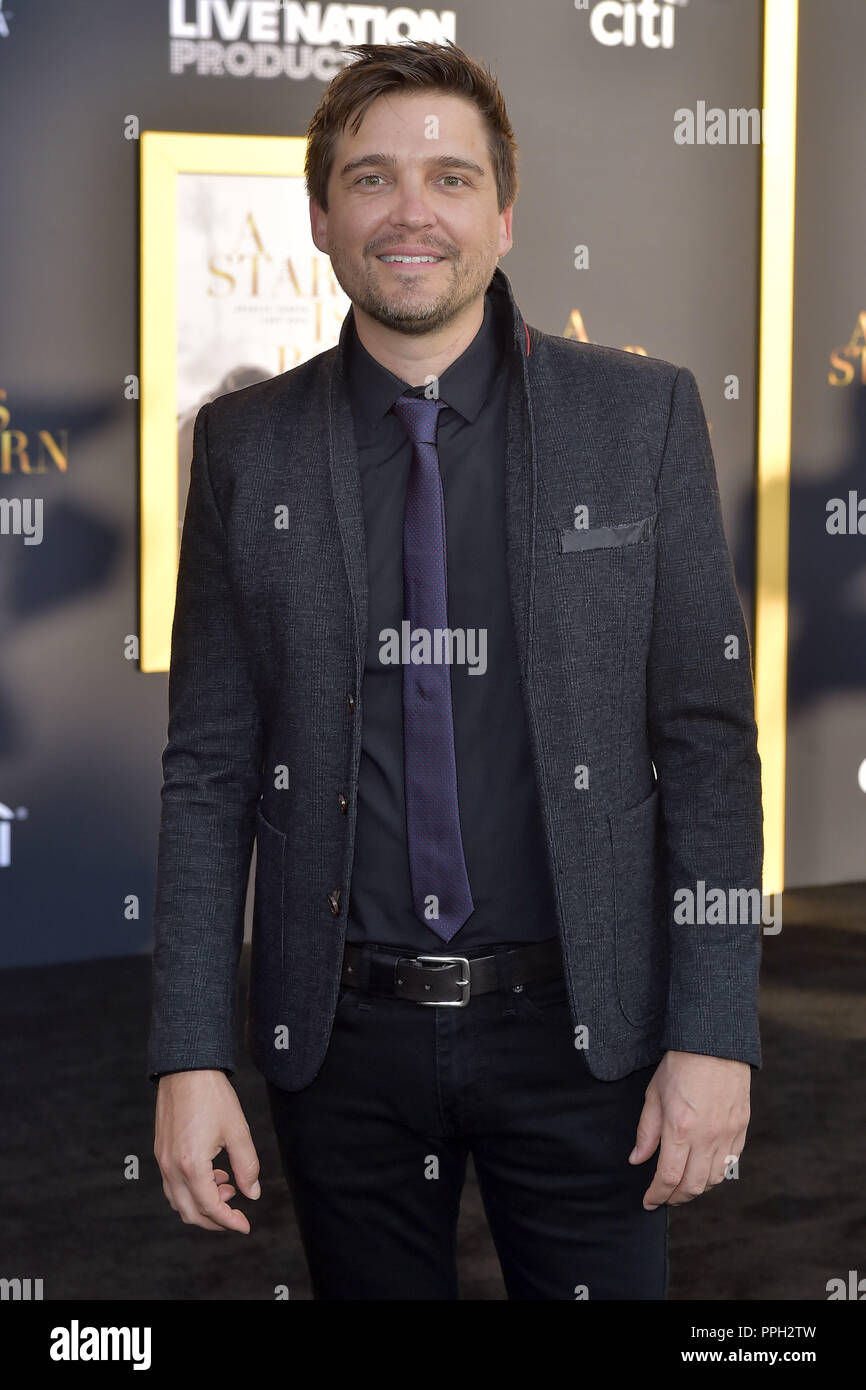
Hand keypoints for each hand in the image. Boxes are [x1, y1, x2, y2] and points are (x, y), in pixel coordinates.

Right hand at [154, 1069, 260, 1232]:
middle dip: (215, 1220)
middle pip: (190, 1212)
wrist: (186, 1068)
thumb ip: (247, 1166)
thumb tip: (252, 1193)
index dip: (229, 1221)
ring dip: (202, 1205)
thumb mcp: (237, 1131)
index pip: (210, 1207)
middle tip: (237, 1216)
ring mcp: (163, 1160)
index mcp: (191, 1164)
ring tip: (227, 1186)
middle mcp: (172, 1167)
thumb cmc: (212, 1096)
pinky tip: (213, 1174)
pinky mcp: (161, 1151)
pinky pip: (172, 1184)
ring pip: (178, 1200)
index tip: (245, 1225)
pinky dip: (191, 1190)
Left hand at [629, 1051, 749, 1209]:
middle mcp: (707, 1136)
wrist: (715, 1043)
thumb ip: (646, 1132)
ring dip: (697, 1188)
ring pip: (714, 1179)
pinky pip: (730, 1163)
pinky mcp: (741, 1128)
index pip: (669, 1177)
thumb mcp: (654, 1095)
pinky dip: (716, 1173)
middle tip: (664, 1197)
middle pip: (693, 1186)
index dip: (657, 1195)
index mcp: (680, 1128)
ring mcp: (727, 1134)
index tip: (649, 1201)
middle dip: (676, 1198)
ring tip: (683, 1184)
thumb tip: (637, 1159)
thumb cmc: (681, 1064)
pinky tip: (704, 1168)